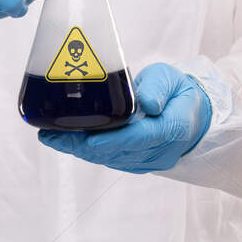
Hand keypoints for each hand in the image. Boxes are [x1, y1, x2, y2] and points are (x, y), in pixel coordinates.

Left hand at [39, 62, 211, 172]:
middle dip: (83, 145)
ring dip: (79, 150)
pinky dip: (87, 152)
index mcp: (175, 128)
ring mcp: (150, 161)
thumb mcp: (171, 78)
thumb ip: (159, 88)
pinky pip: (111, 160)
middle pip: (120, 152)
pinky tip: (66, 142)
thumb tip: (148, 104)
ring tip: (51, 137)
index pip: (142, 137)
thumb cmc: (177, 92)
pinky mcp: (139, 164)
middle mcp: (162, 151)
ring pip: (111, 159)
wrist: (190, 113)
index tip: (90, 139)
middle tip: (53, 135)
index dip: (115, 140)